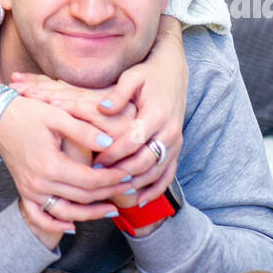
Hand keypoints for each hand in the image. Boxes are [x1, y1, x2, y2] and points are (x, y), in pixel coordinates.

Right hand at [0, 96, 135, 237]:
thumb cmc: (29, 111)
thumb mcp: (58, 114)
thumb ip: (84, 129)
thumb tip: (109, 142)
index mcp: (50, 164)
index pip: (90, 179)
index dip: (112, 179)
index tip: (129, 174)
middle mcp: (39, 183)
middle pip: (82, 197)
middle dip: (109, 193)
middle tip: (130, 188)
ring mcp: (30, 190)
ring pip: (66, 212)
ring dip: (90, 214)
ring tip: (113, 210)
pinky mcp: (24, 191)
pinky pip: (40, 216)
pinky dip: (55, 225)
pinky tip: (73, 227)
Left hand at [10, 15, 187, 207]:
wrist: (173, 72)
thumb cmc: (148, 74)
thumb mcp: (131, 77)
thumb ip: (117, 94)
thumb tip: (102, 108)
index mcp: (157, 114)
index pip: (133, 141)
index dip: (113, 154)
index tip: (95, 162)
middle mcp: (170, 131)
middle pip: (144, 161)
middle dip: (121, 173)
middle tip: (99, 179)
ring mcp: (175, 142)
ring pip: (156, 171)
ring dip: (135, 184)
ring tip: (113, 191)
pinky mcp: (176, 148)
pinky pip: (169, 174)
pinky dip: (155, 189)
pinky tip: (140, 200)